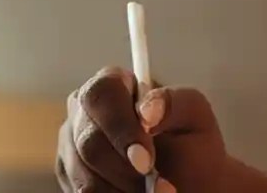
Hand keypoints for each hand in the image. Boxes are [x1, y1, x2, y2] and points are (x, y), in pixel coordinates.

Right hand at [56, 67, 227, 192]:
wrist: (191, 189)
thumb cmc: (193, 151)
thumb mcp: (196, 120)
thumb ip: (175, 103)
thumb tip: (146, 109)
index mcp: (114, 85)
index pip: (101, 93)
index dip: (119, 127)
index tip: (145, 160)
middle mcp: (84, 112)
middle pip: (88, 140)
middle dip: (126, 171)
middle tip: (160, 187)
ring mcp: (71, 146)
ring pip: (84, 178)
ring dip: (124, 192)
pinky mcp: (70, 178)